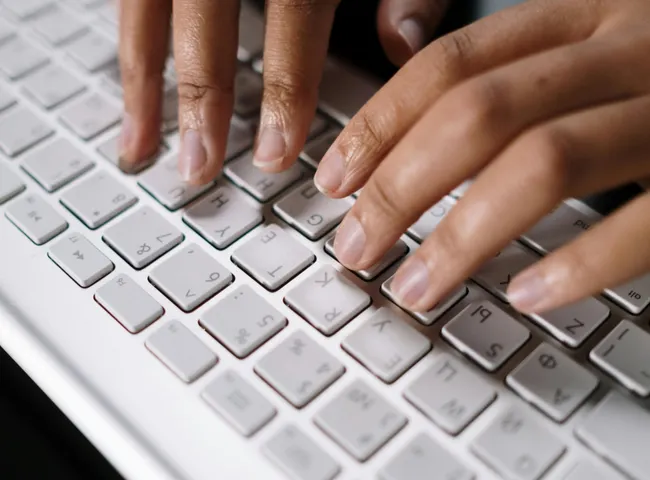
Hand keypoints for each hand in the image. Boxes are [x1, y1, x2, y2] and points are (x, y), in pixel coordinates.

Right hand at [117, 0, 450, 182]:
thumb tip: (400, 45)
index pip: (291, 20)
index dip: (283, 93)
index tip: (277, 155)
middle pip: (206, 17)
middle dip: (200, 100)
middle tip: (198, 168)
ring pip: (146, 1)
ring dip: (141, 78)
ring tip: (139, 143)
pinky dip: (126, 31)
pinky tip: (126, 74)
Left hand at [314, 0, 649, 313]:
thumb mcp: (594, 42)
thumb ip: (516, 66)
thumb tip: (412, 109)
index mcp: (584, 14)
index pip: (451, 65)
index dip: (380, 123)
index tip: (334, 179)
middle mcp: (628, 45)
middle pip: (479, 114)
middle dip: (400, 187)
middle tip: (355, 247)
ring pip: (545, 163)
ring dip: (464, 236)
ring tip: (414, 287)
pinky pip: (648, 221)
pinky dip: (583, 263)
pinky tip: (527, 296)